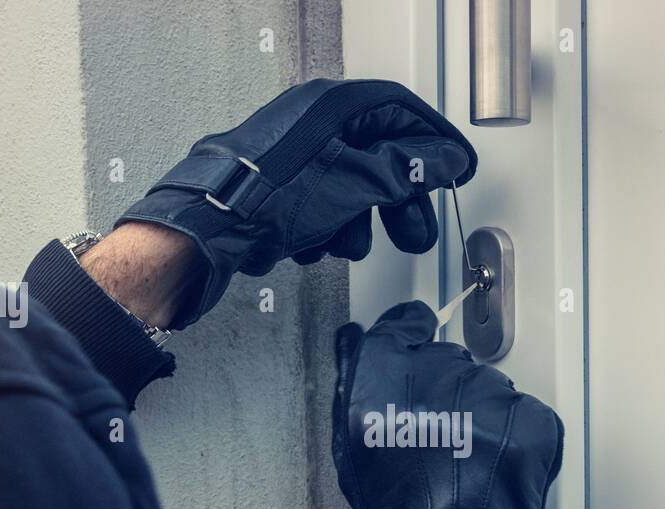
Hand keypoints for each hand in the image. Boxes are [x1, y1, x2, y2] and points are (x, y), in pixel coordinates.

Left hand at [117, 79, 476, 329]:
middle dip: (395, 203)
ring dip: (355, 225)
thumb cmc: (269, 197)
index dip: (433, 145)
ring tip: (345, 246)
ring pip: (348, 189)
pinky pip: (319, 205)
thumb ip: (406, 171)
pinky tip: (313, 246)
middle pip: (376, 159)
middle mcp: (311, 124)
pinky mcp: (276, 186)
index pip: (401, 112)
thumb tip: (444, 160)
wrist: (209, 229)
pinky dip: (325, 229)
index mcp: (333, 106)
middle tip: (413, 233)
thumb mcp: (356, 183)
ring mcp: (292, 156)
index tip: (455, 170)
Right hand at [332, 301, 564, 508]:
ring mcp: (492, 393)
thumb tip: (356, 342)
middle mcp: (442, 373)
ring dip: (478, 413)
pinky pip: (520, 412)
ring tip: (464, 462)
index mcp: (389, 374)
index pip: (405, 324)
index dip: (407, 339)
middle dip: (442, 387)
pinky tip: (490, 467)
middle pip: (447, 357)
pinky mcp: (532, 417)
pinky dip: (510, 435)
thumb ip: (353, 385)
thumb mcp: (351, 449)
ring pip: (487, 385)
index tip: (411, 348)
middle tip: (436, 436)